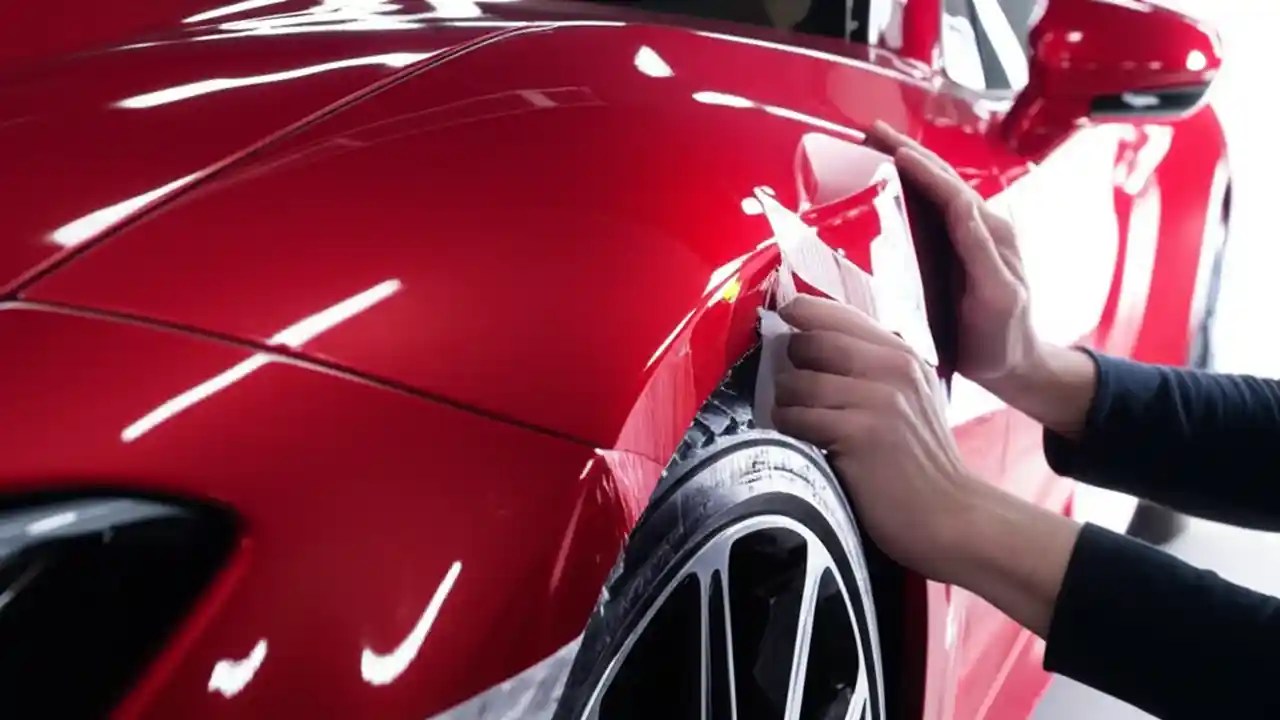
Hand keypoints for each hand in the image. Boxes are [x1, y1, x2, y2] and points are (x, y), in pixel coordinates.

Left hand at [771, 295, 981, 582]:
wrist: (949, 515)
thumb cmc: (919, 458)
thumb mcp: (909, 395)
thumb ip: (871, 365)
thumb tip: (809, 341)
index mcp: (902, 353)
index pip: (840, 314)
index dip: (802, 311)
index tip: (782, 318)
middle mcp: (892, 368)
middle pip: (811, 341)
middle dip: (789, 362)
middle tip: (791, 388)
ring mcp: (877, 400)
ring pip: (798, 381)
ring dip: (785, 400)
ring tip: (795, 417)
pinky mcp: (859, 434)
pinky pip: (798, 418)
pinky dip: (788, 426)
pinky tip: (800, 438)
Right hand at [867, 121, 1097, 435]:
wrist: (1012, 364)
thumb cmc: (1004, 338)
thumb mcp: (999, 299)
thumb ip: (984, 255)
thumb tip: (963, 211)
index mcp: (990, 234)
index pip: (951, 191)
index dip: (922, 169)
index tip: (892, 151)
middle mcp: (979, 227)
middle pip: (939, 178)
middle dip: (904, 151)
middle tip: (869, 131)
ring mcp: (964, 237)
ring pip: (931, 189)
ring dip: (901, 163)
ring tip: (870, 145)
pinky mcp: (950, 250)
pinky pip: (926, 210)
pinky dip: (903, 189)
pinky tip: (881, 186)